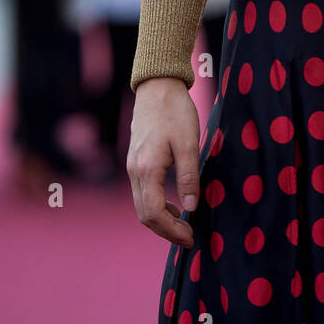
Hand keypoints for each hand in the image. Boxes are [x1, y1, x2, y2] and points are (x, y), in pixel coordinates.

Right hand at [127, 78, 199, 246]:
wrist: (157, 86)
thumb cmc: (175, 111)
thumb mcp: (188, 142)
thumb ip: (189, 177)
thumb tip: (191, 207)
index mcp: (147, 169)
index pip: (154, 214)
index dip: (172, 231)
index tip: (191, 236)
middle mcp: (135, 171)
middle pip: (145, 215)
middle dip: (166, 231)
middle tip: (189, 236)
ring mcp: (132, 166)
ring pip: (142, 205)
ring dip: (161, 220)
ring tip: (183, 223)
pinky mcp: (135, 161)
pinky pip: (142, 193)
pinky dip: (156, 205)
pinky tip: (174, 204)